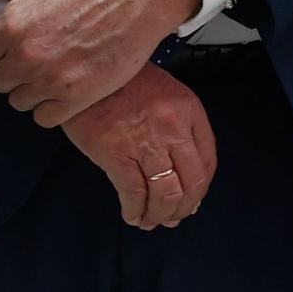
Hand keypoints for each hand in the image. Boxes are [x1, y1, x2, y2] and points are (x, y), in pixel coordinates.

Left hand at [0, 0, 201, 126]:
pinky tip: (64, 91)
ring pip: (20, 102)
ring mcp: (49, 80)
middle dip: (14, 72)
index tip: (16, 47)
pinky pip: (45, 118)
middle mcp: (24, 56)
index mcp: (9, 26)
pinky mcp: (75, 98)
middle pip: (0, 82)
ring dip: (32, 91)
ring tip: (52, 74)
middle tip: (37, 60)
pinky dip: (51, 108)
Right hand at [58, 65, 216, 229]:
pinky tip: (132, 216)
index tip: (190, 202)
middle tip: (172, 218)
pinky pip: (133, 192)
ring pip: (164, 192)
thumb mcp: (165, 94)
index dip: (200, 190)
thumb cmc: (123, 82)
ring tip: (151, 221)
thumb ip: (179, 127)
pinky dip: (135, 210)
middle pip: (190, 183)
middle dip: (183, 208)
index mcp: (188, 111)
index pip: (207, 162)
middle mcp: (173, 129)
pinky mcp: (116, 152)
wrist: (85, 70)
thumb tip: (183, 178)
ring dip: (160, 214)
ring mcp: (145, 142)